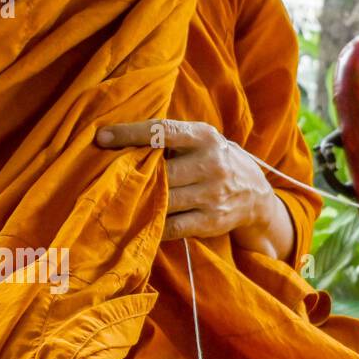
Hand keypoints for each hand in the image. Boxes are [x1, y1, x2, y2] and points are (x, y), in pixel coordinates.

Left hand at [95, 119, 294, 257]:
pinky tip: (140, 220)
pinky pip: (174, 227)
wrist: (256, 194)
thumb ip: (170, 139)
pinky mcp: (212, 221)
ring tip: (116, 199)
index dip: (130, 134)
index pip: (162, 132)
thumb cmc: (214, 160)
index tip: (102, 137)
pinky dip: (154, 225)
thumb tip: (120, 142)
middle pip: (161, 171)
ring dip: (140, 201)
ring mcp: (213, 195)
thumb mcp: (201, 140)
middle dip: (132, 174)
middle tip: (105, 176)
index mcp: (205, 137)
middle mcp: (212, 164)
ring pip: (165, 200)